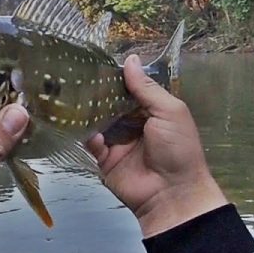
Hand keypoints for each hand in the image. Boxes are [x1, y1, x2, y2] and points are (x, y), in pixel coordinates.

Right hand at [87, 55, 227, 237]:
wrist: (172, 193)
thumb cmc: (178, 149)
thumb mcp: (169, 111)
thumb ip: (146, 88)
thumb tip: (130, 59)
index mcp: (149, 110)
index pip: (127, 89)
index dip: (114, 78)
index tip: (95, 64)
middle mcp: (131, 124)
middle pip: (108, 104)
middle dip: (95, 94)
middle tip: (76, 80)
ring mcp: (117, 142)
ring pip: (96, 122)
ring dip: (88, 113)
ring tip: (75, 100)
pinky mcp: (105, 159)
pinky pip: (91, 144)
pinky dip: (90, 138)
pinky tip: (94, 134)